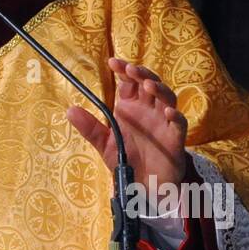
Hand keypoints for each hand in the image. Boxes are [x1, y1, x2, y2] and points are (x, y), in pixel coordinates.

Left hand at [66, 58, 188, 208]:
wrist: (145, 187)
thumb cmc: (127, 160)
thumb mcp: (105, 144)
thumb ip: (90, 128)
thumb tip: (69, 110)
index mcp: (131, 107)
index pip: (129, 83)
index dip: (124, 71)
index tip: (113, 62)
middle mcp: (148, 110)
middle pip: (149, 84)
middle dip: (141, 74)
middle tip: (130, 70)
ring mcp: (163, 122)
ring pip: (167, 98)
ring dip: (159, 89)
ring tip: (148, 85)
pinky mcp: (175, 138)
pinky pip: (179, 123)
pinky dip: (175, 116)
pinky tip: (167, 112)